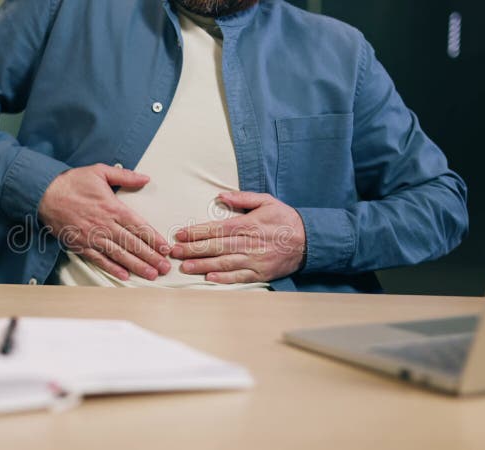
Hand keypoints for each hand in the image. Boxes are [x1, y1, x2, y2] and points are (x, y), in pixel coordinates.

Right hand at [38, 164, 171, 280]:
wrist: (43, 193)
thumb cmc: (73, 181)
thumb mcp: (100, 171)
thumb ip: (124, 176)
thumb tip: (145, 178)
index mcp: (112, 207)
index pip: (138, 226)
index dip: (154, 239)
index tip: (166, 249)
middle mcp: (104, 225)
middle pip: (132, 244)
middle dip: (151, 257)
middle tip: (165, 268)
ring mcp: (92, 237)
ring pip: (119, 254)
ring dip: (137, 266)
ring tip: (151, 275)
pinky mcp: (80, 245)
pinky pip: (99, 260)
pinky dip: (112, 269)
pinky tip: (125, 276)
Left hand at [171, 192, 305, 283]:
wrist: (310, 240)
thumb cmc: (285, 219)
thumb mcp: (267, 201)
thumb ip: (243, 198)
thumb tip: (220, 196)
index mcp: (249, 224)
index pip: (216, 228)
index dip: (196, 232)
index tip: (180, 234)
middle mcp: (250, 243)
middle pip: (216, 247)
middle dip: (192, 249)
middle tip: (174, 252)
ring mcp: (255, 260)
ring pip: (224, 263)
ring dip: (202, 266)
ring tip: (185, 267)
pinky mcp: (261, 273)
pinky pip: (239, 277)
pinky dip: (224, 279)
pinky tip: (209, 279)